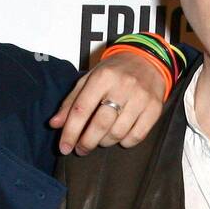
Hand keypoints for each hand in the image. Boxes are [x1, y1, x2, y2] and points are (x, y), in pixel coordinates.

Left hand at [48, 51, 169, 154]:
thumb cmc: (113, 72)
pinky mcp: (155, 108)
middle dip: (87, 142)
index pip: (81, 109)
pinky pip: (137, 136)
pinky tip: (119, 137)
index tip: (64, 148)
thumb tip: (54, 124)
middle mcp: (123, 86)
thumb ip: (71, 102)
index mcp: (102, 77)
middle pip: (100, 124)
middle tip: (81, 149)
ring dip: (105, 142)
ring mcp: (141, 98)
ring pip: (118, 133)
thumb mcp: (89, 80)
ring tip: (100, 140)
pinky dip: (125, 142)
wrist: (147, 59)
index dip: (70, 132)